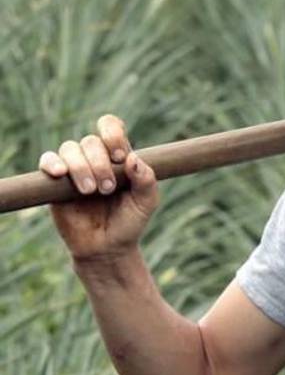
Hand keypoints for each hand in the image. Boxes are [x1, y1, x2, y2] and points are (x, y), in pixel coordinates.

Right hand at [37, 114, 159, 263]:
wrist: (106, 247)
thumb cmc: (129, 222)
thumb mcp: (146, 202)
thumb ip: (147, 179)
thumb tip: (132, 158)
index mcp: (118, 157)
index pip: (111, 127)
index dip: (113, 134)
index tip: (120, 156)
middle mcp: (95, 158)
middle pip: (91, 141)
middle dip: (100, 163)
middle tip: (108, 189)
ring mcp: (73, 168)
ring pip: (70, 149)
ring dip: (81, 167)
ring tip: (90, 191)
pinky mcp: (54, 182)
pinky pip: (47, 161)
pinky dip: (52, 163)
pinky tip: (60, 173)